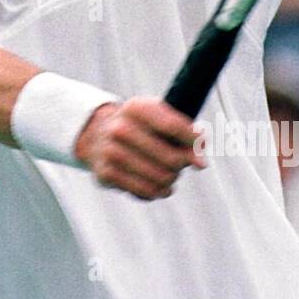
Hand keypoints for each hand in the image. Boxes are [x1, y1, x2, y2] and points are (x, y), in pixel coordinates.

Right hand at [75, 97, 205, 200]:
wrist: (98, 135)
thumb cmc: (141, 127)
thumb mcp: (160, 118)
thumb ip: (185, 134)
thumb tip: (200, 162)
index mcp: (136, 108)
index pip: (173, 126)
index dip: (193, 140)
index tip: (201, 146)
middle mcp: (121, 128)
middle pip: (171, 157)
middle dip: (183, 163)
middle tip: (181, 162)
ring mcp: (112, 152)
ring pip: (162, 177)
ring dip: (172, 179)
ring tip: (170, 174)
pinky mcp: (107, 174)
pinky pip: (147, 191)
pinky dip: (159, 191)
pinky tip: (161, 186)